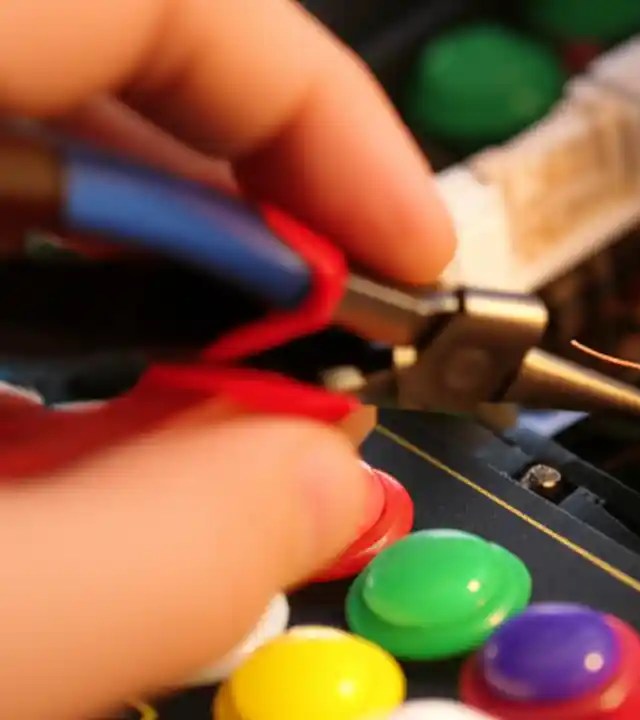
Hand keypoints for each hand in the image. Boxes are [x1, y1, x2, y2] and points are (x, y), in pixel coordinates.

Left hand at [0, 1, 453, 716]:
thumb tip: (314, 487)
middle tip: (317, 355)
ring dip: (153, 279)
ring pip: (39, 152)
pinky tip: (57, 424)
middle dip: (253, 220)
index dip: (316, 109)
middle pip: (112, 63)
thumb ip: (163, 564)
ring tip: (199, 408)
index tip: (405, 252)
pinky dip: (50, 312)